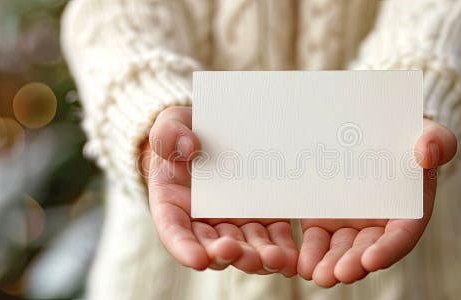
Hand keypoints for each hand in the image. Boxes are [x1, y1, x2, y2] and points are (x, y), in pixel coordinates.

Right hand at [142, 106, 297, 275]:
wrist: (219, 129)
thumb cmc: (187, 130)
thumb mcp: (171, 124)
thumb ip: (169, 134)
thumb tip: (190, 147)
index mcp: (174, 205)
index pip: (175, 232)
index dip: (184, 248)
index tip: (197, 260)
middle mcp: (204, 222)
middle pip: (213, 247)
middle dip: (226, 255)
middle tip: (236, 254)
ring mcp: (236, 222)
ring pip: (246, 248)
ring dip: (258, 258)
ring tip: (273, 259)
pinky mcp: (264, 217)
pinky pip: (272, 239)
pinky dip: (282, 250)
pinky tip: (291, 258)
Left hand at [297, 119, 456, 286]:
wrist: (374, 130)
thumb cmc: (407, 134)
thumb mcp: (428, 132)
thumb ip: (437, 141)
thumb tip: (426, 153)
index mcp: (409, 211)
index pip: (401, 236)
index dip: (389, 249)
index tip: (372, 260)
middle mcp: (379, 225)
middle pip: (367, 250)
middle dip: (354, 264)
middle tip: (338, 274)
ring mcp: (351, 224)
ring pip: (340, 251)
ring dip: (329, 265)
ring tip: (316, 275)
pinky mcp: (325, 219)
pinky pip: (317, 240)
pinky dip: (309, 253)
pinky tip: (300, 265)